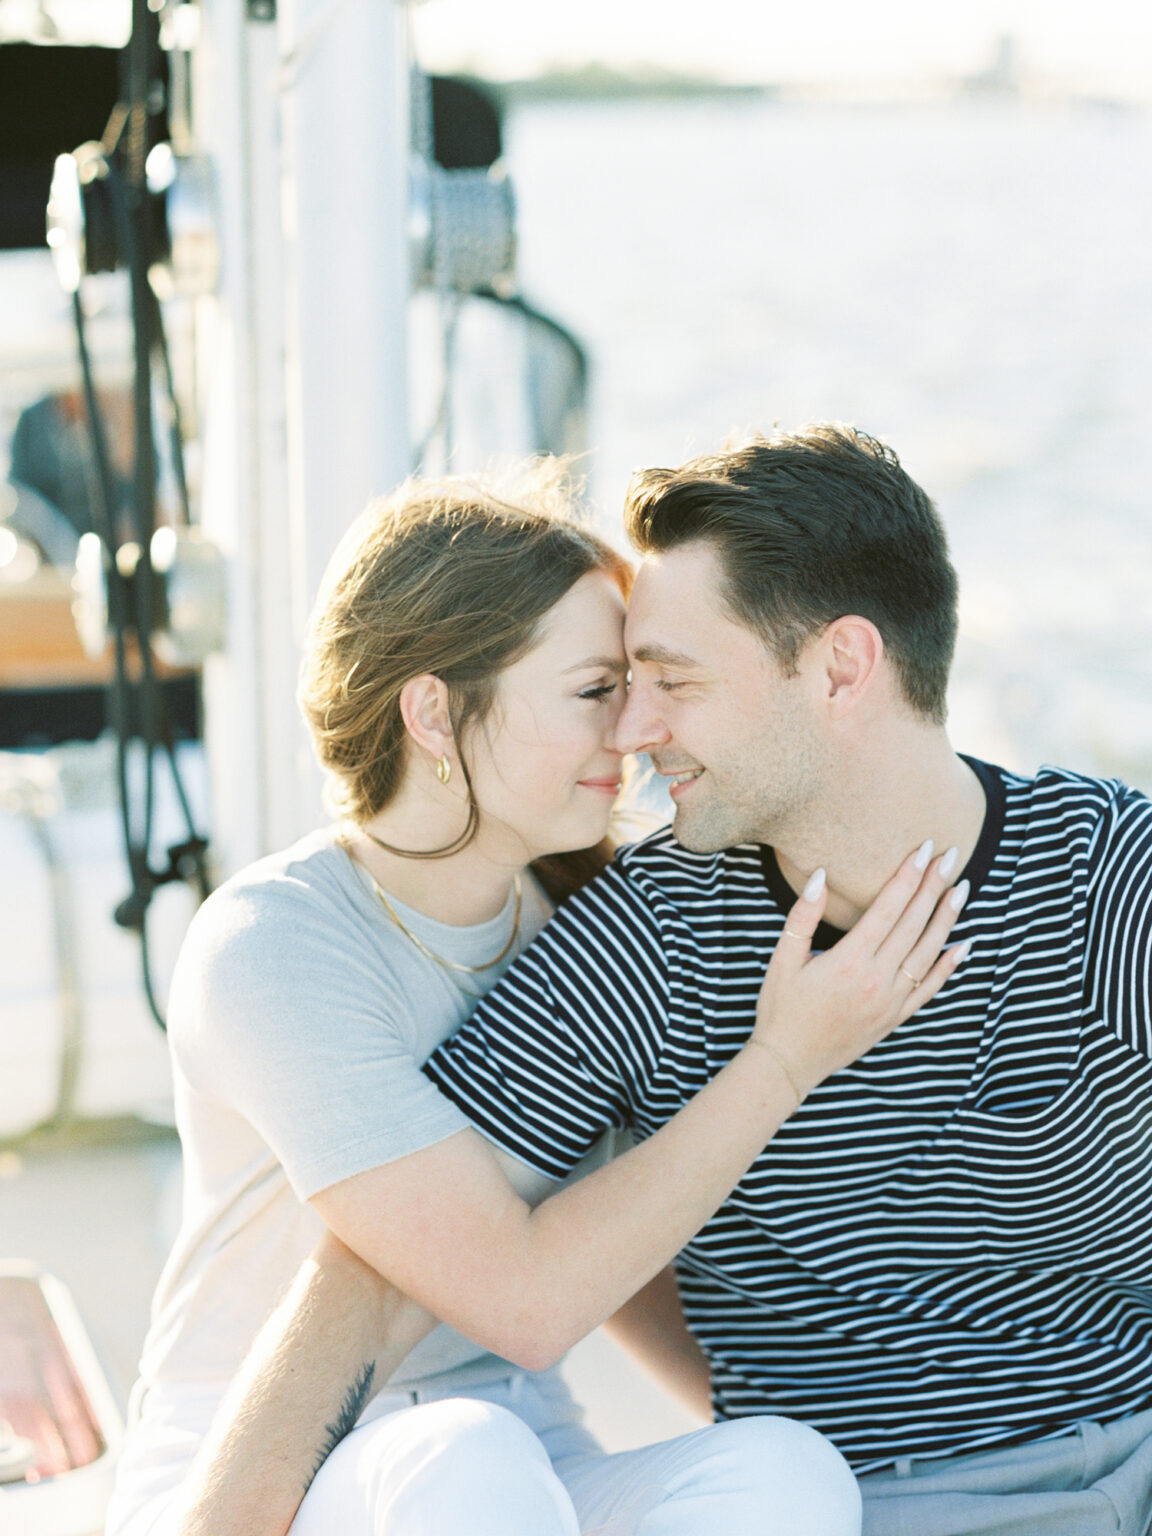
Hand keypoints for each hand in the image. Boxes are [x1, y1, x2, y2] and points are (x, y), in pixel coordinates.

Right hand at [750, 842, 968, 1101]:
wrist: (789, 1061)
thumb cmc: (780, 1007)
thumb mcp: (783, 957)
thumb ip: (803, 915)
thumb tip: (821, 875)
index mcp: (849, 960)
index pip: (887, 908)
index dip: (908, 876)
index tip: (924, 849)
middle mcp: (876, 979)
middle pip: (913, 924)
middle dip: (933, 886)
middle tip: (951, 856)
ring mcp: (890, 1000)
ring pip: (928, 952)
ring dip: (946, 919)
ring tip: (961, 888)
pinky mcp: (895, 1017)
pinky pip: (930, 988)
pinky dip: (949, 966)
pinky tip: (963, 944)